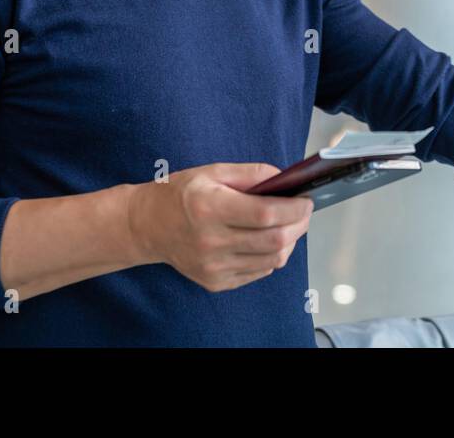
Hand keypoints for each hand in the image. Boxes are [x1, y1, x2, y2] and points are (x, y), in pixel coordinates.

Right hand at [126, 162, 312, 291]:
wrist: (147, 226)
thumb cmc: (181, 194)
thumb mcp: (213, 171)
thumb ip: (252, 173)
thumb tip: (286, 179)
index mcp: (210, 209)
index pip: (266, 215)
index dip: (294, 208)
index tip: (307, 200)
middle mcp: (211, 242)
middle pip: (275, 241)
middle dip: (300, 225)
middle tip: (304, 212)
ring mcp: (213, 267)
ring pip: (272, 260)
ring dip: (290, 241)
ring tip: (288, 225)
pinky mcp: (215, 282)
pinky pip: (259, 272)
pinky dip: (271, 256)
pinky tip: (266, 240)